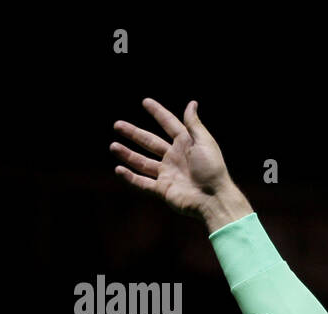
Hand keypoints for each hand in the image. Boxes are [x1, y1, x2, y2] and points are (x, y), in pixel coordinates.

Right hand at [111, 98, 245, 225]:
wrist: (213, 198)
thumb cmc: (212, 169)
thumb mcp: (204, 142)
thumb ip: (194, 123)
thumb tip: (192, 103)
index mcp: (186, 144)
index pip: (169, 124)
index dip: (158, 113)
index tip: (145, 102)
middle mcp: (175, 158)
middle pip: (150, 142)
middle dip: (133, 134)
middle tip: (117, 125)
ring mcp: (168, 174)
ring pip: (143, 162)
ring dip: (128, 154)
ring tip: (113, 146)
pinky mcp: (163, 190)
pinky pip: (143, 183)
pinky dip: (130, 177)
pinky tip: (118, 169)